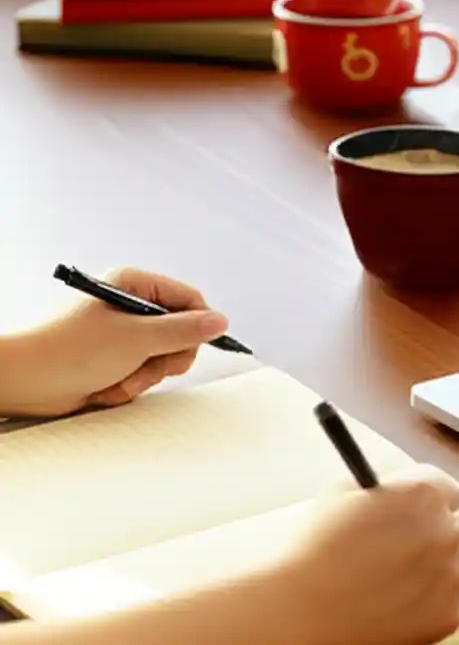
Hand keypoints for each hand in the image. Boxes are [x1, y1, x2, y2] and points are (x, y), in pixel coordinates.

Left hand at [0, 267, 228, 416]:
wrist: (25, 382)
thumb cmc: (68, 351)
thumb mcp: (135, 339)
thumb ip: (183, 330)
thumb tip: (219, 322)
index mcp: (134, 285)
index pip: (189, 299)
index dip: (197, 325)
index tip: (191, 346)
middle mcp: (131, 306)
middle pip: (182, 332)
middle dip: (165, 358)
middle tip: (144, 365)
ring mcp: (125, 333)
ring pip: (165, 357)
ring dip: (145, 375)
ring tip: (119, 378)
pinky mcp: (117, 357)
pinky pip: (146, 372)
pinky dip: (131, 384)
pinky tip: (107, 385)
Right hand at [275, 465, 458, 644]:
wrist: (304, 612)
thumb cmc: (316, 551)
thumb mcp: (342, 494)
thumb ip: (382, 490)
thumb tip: (398, 491)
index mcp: (423, 494)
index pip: (449, 491)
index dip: (431, 503)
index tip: (419, 515)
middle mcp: (446, 531)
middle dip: (435, 537)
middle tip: (408, 551)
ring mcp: (453, 574)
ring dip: (441, 569)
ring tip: (402, 581)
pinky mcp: (451, 612)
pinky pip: (454, 600)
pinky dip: (434, 603)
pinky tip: (401, 604)